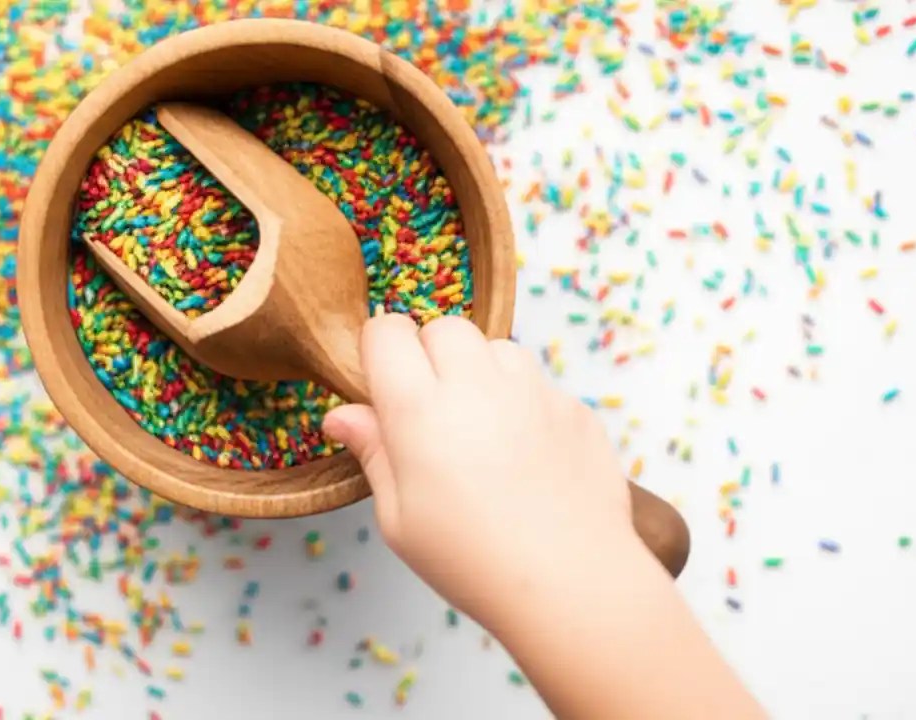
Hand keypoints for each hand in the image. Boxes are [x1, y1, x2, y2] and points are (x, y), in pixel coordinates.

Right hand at [323, 314, 640, 630]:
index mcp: (420, 409)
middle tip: (433, 411)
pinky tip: (526, 456)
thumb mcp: (398, 518)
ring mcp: (533, 390)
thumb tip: (342, 416)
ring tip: (482, 428)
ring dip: (482, 372)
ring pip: (497, 347)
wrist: (571, 583)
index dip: (380, 352)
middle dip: (431, 355)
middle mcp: (477, 384)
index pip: (387, 332)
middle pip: (443, 328)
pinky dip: (526, 404)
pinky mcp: (574, 408)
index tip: (384, 386)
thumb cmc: (470, 560)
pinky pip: (540, 384)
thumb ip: (373, 453)